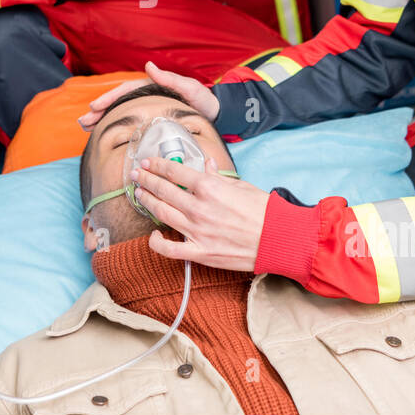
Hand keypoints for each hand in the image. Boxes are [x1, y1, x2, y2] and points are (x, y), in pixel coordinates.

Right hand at [77, 60, 219, 130]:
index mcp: (151, 87)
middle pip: (117, 103)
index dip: (109, 98)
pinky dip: (114, 126)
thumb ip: (170, 79)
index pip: (125, 91)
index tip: (95, 107)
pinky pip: (128, 123)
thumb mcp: (189, 88)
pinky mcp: (150, 122)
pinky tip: (103, 134)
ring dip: (101, 119)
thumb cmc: (203, 100)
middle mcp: (145, 97)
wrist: (213, 114)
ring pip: (119, 113)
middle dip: (98, 111)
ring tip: (85, 128)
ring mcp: (146, 110)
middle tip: (83, 122)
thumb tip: (148, 65)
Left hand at [130, 156, 268, 271]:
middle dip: (146, 180)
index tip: (147, 162)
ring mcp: (197, 231)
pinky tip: (152, 234)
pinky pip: (170, 249)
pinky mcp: (200, 252)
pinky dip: (157, 242)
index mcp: (209, 188)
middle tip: (136, 174)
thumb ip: (218, 176)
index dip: (157, 165)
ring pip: (161, 214)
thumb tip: (207, 164)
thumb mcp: (241, 185)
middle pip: (163, 190)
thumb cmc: (264, 210)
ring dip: (147, 201)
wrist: (279, 238)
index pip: (174, 172)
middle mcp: (199, 208)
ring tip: (139, 194)